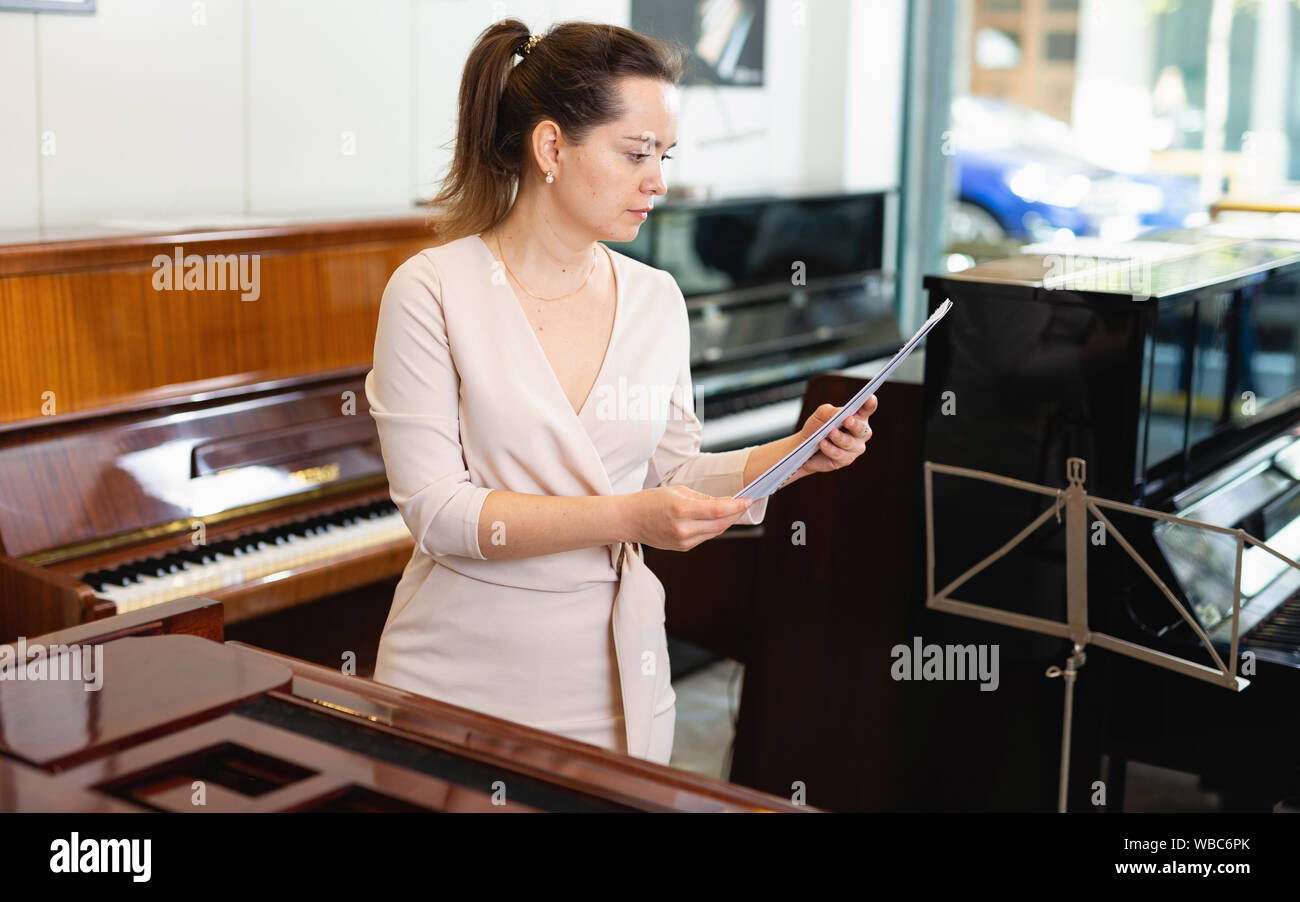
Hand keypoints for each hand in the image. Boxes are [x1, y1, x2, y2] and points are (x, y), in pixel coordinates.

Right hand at [624, 486, 754, 551]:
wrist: (629, 520)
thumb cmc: (650, 501)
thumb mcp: (677, 491)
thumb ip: (703, 498)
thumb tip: (725, 502)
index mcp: (681, 510)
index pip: (718, 510)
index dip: (736, 505)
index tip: (748, 499)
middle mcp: (684, 529)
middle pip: (721, 524)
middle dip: (736, 513)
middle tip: (745, 503)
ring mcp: (683, 541)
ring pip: (715, 532)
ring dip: (727, 521)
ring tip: (733, 509)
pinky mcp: (683, 548)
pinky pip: (705, 537)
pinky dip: (714, 528)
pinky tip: (717, 519)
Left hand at [791, 396, 876, 479]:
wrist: (805, 446)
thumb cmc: (817, 427)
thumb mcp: (821, 415)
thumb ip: (830, 411)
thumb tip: (839, 413)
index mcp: (858, 417)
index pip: (867, 409)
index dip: (870, 403)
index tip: (869, 397)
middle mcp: (860, 433)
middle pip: (862, 429)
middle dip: (854, 424)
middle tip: (847, 419)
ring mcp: (855, 448)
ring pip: (850, 443)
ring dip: (840, 438)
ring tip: (830, 433)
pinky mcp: (845, 460)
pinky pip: (839, 455)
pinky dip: (830, 448)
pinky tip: (822, 443)